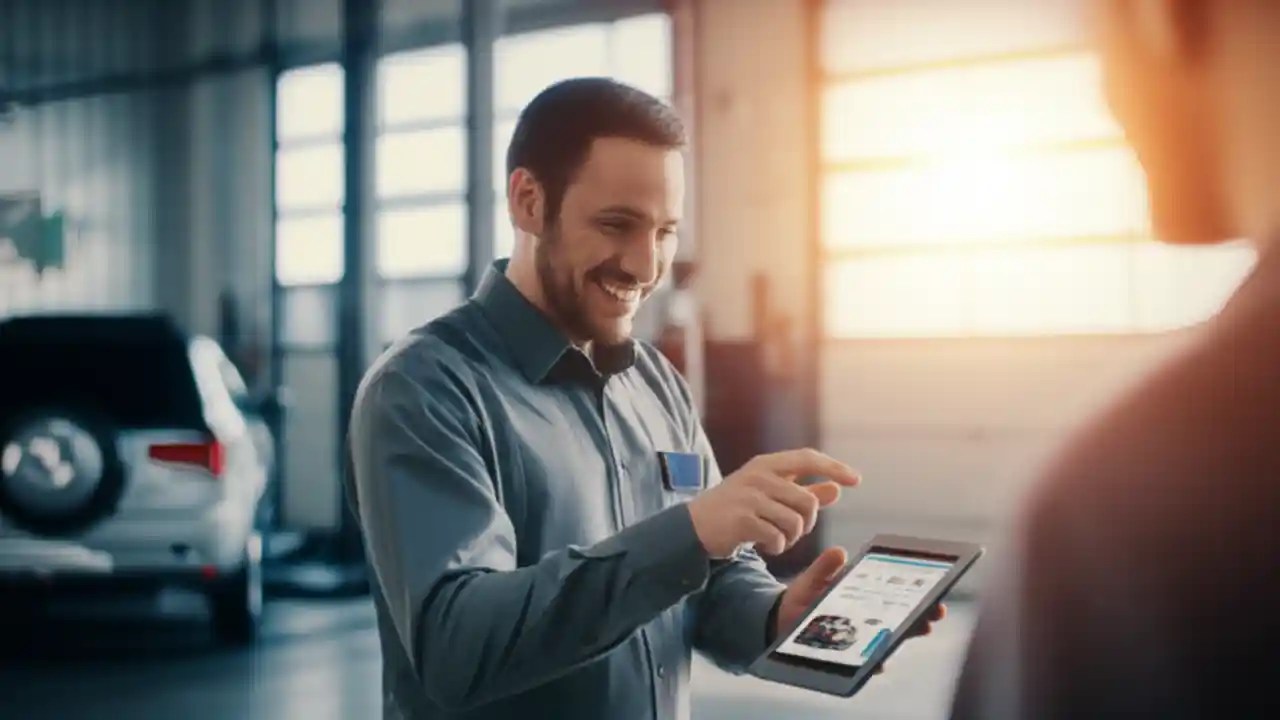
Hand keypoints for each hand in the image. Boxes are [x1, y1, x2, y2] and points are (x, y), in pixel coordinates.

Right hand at [686, 449, 859, 557]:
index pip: (808, 458)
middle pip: (807, 501)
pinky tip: (763, 545)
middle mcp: (758, 476)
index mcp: (766, 464)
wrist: (694, 526)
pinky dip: (776, 547)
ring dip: (789, 538)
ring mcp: (749, 497)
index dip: (833, 467)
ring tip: (774, 537)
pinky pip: (777, 538)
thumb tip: (837, 488)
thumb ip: (804, 492)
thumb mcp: (769, 495)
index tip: (856, 480)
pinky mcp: (742, 520)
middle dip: (806, 523)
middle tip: (791, 531)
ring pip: (794, 523)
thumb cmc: (736, 508)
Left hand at [774, 547, 947, 674]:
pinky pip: (869, 660)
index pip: (899, 594)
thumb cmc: (803, 596)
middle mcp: (870, 618)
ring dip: (906, 635)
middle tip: (935, 610)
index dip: (920, 591)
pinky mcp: (851, 655)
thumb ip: (824, 567)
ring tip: (917, 630)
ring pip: (892, 638)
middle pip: (904, 617)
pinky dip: (876, 661)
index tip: (936, 586)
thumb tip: (840, 552)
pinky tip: (881, 660)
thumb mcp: (812, 578)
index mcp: (866, 595)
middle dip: (923, 614)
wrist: (782, 621)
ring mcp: (863, 637)